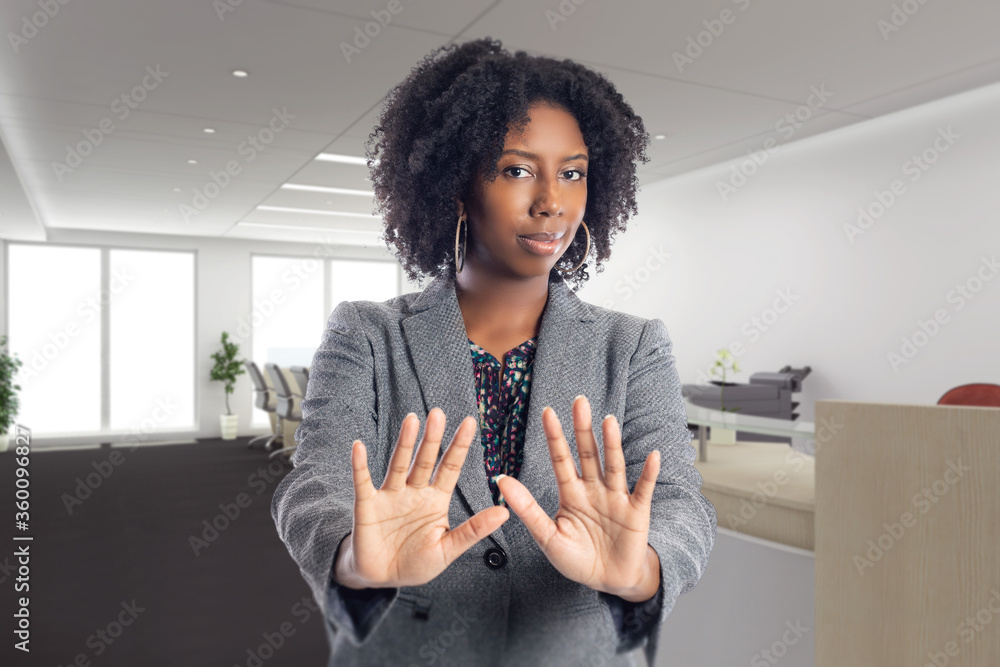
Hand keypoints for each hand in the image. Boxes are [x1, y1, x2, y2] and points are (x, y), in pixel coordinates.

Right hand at [336, 409, 509, 588]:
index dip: (459, 445)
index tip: (470, 422)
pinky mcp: (367, 506)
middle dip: (432, 438)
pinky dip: (360, 465)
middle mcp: (414, 492)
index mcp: (436, 499)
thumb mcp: (448, 549)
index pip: (450, 467)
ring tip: (412, 420)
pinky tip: (359, 447)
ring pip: (399, 464)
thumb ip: (473, 530)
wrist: (383, 578)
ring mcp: (390, 496)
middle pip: (425, 460)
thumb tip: (505, 513)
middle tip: (438, 414)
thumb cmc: (417, 563)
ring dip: (405, 443)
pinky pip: (363, 482)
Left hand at [496, 395, 660, 601]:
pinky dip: (649, 473)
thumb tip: (500, 480)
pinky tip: (653, 456)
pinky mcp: (637, 512)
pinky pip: (644, 490)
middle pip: (588, 454)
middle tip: (580, 402)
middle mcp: (594, 490)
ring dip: (612, 444)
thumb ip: (527, 508)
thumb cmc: (576, 559)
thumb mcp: (547, 536)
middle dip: (584, 429)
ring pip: (614, 466)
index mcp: (571, 493)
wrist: (607, 581)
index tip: (547, 412)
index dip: (555, 437)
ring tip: (609, 421)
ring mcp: (616, 498)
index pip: (562, 459)